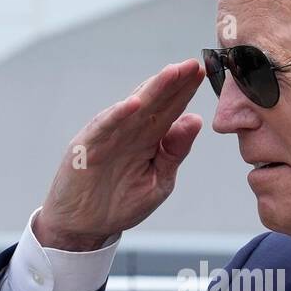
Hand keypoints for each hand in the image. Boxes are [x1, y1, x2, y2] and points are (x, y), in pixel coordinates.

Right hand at [35, 59, 204, 249]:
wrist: (85, 227)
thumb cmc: (121, 202)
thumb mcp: (158, 180)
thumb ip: (175, 152)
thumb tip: (195, 120)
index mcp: (149, 138)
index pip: (171, 110)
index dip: (186, 91)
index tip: (204, 72)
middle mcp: (130, 131)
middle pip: (156, 102)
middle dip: (174, 83)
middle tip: (194, 64)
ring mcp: (108, 137)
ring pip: (133, 109)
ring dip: (152, 90)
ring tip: (172, 73)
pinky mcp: (87, 148)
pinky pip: (104, 129)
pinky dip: (117, 116)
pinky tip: (133, 104)